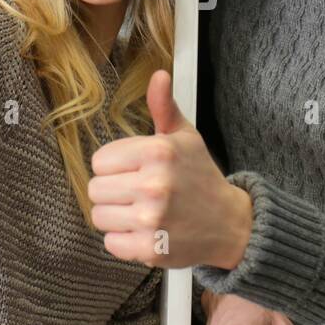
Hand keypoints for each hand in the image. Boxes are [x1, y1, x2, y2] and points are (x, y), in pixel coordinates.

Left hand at [89, 70, 252, 268]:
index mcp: (158, 151)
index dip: (115, 166)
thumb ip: (164, 107)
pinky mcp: (151, 249)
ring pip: (99, 216)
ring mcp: (152, 220)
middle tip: (137, 194)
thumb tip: (158, 75)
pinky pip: (111, 243)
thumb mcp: (185, 137)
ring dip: (116, 217)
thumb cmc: (200, 177)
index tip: (135, 171)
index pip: (100, 160)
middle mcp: (154, 184)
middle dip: (113, 191)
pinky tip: (145, 232)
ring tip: (141, 213)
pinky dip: (124, 241)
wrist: (229, 223)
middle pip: (95, 189)